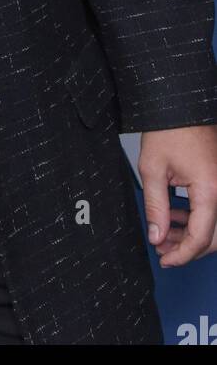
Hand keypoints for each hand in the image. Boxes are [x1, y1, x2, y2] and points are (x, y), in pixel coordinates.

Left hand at [139, 124, 216, 265]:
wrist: (179, 104)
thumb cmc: (168, 129)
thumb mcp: (153, 169)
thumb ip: (156, 207)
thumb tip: (157, 235)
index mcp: (210, 188)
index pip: (201, 236)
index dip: (183, 254)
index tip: (166, 260)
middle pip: (213, 236)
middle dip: (187, 248)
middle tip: (163, 250)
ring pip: (214, 224)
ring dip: (191, 234)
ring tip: (164, 235)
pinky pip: (213, 208)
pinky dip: (196, 218)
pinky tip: (174, 218)